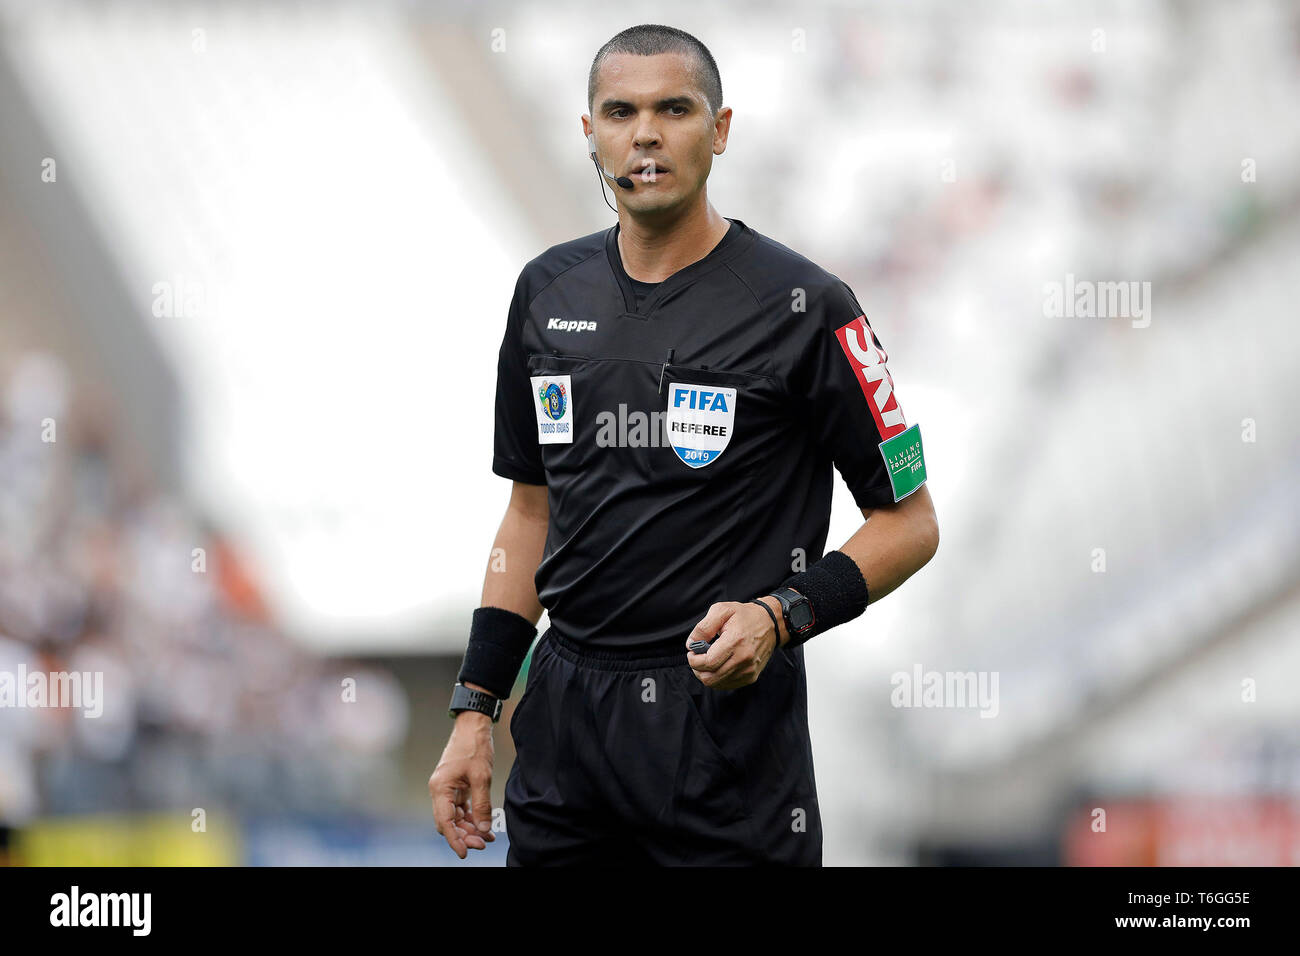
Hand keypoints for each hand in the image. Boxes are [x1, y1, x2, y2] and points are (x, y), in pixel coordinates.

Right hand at [429, 710, 496, 858]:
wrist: (473, 726)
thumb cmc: (474, 747)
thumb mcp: (482, 777)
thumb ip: (482, 805)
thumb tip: (483, 829)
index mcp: (440, 788)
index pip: (444, 822)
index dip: (455, 840)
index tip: (465, 853)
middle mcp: (440, 790)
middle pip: (449, 822)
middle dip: (465, 835)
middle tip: (483, 844)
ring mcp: (447, 789)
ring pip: (455, 817)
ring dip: (470, 828)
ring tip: (488, 837)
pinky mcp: (456, 787)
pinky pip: (461, 808)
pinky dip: (472, 817)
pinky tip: (485, 825)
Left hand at [684, 601, 780, 690]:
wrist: (770, 623)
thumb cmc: (745, 615)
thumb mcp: (722, 610)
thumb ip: (703, 628)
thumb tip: (691, 644)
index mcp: (735, 641)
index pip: (708, 663)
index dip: (694, 660)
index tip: (692, 652)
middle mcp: (743, 659)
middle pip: (710, 677)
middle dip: (697, 669)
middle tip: (698, 657)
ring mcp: (748, 670)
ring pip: (717, 684)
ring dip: (707, 674)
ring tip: (708, 660)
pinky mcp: (751, 676)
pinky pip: (727, 685)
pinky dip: (718, 678)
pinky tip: (719, 665)